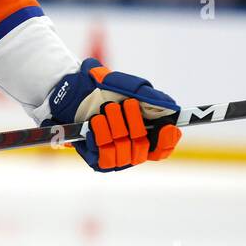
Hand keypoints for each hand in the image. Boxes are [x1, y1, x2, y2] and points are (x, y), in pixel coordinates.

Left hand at [45, 59, 181, 171]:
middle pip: (144, 149)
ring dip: (116, 127)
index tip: (167, 127)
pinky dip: (102, 137)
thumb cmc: (103, 88)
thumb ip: (151, 97)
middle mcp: (131, 148)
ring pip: (125, 153)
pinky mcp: (97, 159)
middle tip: (126, 105)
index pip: (162, 149)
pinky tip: (95, 122)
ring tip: (106, 110)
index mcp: (145, 133)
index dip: (167, 141)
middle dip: (135, 124)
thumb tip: (173, 109)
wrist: (72, 90)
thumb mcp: (128, 86)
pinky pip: (106, 157)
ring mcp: (115, 155)